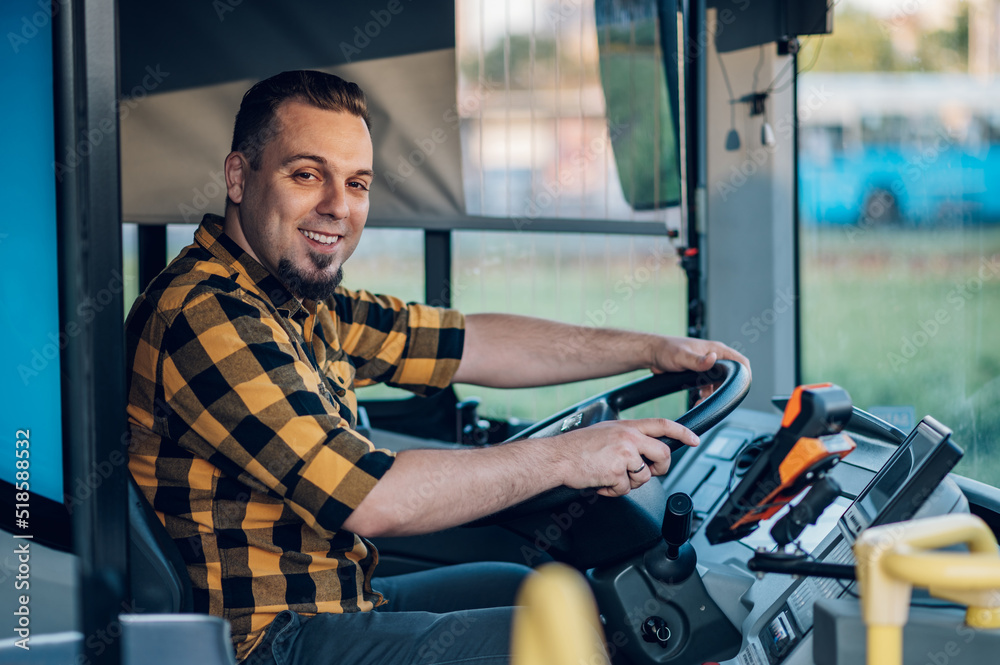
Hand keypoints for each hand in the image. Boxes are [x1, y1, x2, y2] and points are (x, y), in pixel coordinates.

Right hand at [551, 418, 698, 497]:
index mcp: (626, 426)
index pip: (663, 425)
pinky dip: (613, 491)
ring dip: (628, 482)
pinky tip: (601, 482)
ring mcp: (624, 453)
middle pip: (663, 454)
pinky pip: (625, 489)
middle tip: (648, 471)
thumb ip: (628, 438)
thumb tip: (645, 451)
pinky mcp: (617, 471)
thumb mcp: (606, 432)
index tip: (695, 439)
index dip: (682, 432)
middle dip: (660, 468)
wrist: (557, 457)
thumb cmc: (576, 447)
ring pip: (644, 476)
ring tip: (609, 475)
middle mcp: (628, 437)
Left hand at [648, 336, 750, 400]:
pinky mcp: (699, 375)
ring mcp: (707, 367)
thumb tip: (713, 359)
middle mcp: (714, 358)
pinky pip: (708, 388)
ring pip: (718, 385)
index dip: (745, 374)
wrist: (652, 354)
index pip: (740, 361)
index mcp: (715, 349)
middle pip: (730, 377)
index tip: (741, 388)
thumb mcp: (682, 356)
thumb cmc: (666, 349)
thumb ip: (697, 360)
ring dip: (712, 395)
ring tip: (700, 403)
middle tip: (714, 400)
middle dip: (723, 390)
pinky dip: (705, 395)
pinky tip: (697, 401)